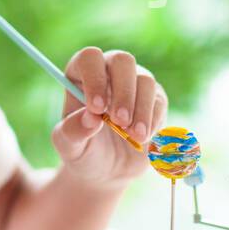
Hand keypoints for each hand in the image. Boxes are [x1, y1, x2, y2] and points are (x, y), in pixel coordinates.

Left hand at [51, 46, 167, 184]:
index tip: (96, 108)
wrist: (107, 171)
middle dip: (123, 92)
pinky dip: (153, 120)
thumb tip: (91, 118)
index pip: (90, 58)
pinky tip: (143, 138)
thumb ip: (73, 131)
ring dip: (141, 109)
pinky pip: (159, 100)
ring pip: (145, 79)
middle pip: (122, 60)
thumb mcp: (69, 146)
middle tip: (120, 121)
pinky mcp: (154, 100)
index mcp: (81, 75)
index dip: (95, 78)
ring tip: (134, 136)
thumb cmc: (83, 151)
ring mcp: (134, 83)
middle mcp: (109, 72)